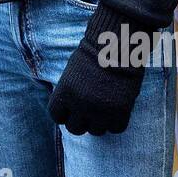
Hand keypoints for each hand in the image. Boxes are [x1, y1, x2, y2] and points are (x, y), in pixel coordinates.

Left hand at [48, 14, 146, 135]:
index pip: (56, 116)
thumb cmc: (93, 55)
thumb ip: (69, 95)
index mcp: (64, 93)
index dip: (64, 113)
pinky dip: (117, 122)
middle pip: (74, 129)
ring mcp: (100, 110)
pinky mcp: (120, 112)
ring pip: (96, 131)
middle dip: (81, 121)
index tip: (71, 109)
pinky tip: (117, 108)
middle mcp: (79, 105)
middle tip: (89, 111)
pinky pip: (116, 129)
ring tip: (104, 107)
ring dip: (99, 122)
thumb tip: (71, 114)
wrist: (117, 44)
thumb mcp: (71, 74)